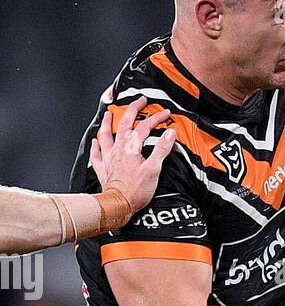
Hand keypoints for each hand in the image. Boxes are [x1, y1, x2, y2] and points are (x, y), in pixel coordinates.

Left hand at [90, 97, 174, 218]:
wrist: (118, 204)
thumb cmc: (135, 191)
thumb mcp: (154, 170)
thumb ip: (161, 150)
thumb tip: (169, 134)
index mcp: (131, 148)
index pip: (145, 127)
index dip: (156, 118)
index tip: (165, 114)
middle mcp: (118, 149)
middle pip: (125, 124)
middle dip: (133, 109)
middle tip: (139, 101)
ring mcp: (109, 158)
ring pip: (106, 135)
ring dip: (108, 123)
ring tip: (109, 114)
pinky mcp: (103, 169)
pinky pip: (96, 154)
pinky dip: (95, 146)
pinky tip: (95, 141)